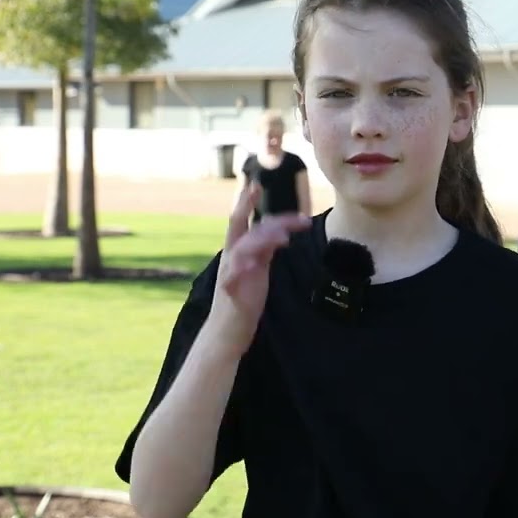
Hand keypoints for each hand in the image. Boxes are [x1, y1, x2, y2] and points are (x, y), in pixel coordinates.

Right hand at [209, 183, 310, 355]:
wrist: (227, 332)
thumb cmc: (244, 298)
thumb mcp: (257, 268)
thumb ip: (264, 249)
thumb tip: (278, 231)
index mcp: (239, 251)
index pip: (242, 221)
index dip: (246, 202)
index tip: (255, 184)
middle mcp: (232, 257)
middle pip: (244, 229)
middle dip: (263, 216)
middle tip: (291, 212)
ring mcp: (229, 273)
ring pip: (242, 247)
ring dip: (263, 239)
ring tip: (284, 239)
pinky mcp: (230, 291)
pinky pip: (233, 275)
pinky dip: (241, 267)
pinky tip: (253, 264)